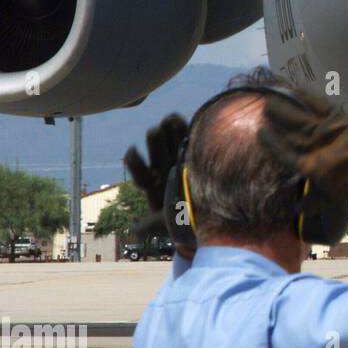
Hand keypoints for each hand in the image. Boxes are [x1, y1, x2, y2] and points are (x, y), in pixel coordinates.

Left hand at [123, 113, 187, 237]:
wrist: (215, 219)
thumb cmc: (189, 223)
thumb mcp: (167, 226)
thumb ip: (150, 226)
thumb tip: (133, 229)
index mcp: (155, 188)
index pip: (141, 173)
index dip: (135, 162)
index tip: (132, 149)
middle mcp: (166, 173)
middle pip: (157, 154)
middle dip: (155, 143)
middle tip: (156, 131)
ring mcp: (179, 162)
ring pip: (170, 145)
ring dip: (167, 133)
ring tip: (168, 121)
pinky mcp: (193, 155)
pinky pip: (186, 139)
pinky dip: (181, 129)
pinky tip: (178, 118)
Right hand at [258, 91, 347, 204]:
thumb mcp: (331, 198)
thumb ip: (311, 202)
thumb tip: (296, 209)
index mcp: (309, 168)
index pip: (283, 153)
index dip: (270, 143)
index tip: (259, 132)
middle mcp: (314, 148)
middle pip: (289, 131)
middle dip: (275, 119)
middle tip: (263, 108)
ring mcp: (327, 132)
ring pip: (300, 117)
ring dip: (285, 106)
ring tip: (272, 97)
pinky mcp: (342, 121)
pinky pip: (320, 105)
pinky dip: (308, 96)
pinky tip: (296, 89)